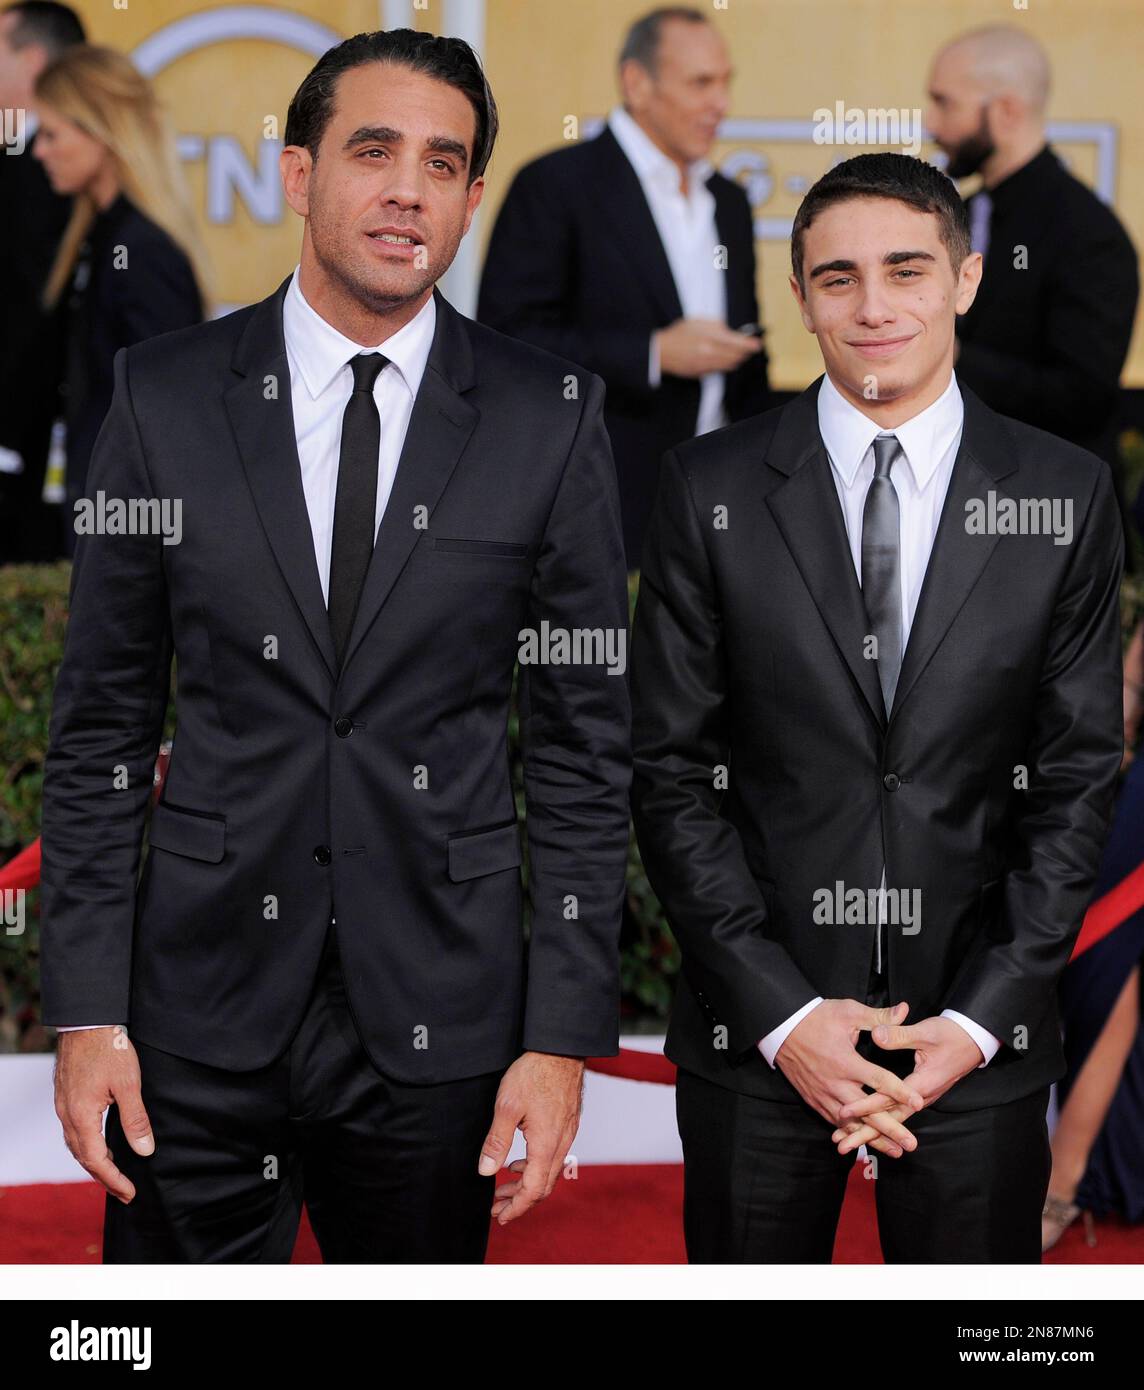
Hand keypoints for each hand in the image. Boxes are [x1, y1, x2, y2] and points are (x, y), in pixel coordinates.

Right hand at [54, 1027, 153, 1201]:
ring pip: (76, 1144)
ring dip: (95, 1161)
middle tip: (124, 1191)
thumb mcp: (129, 1084)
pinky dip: (88, 1144)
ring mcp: (63, 1106)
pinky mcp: (66, 1096)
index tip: (130, 1193)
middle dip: (105, 1176)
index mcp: (81, 1116)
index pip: (97, 1160)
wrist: (87, 1020)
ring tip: (115, 1172)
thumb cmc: (109, 1048)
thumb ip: (136, 1120)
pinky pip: (74, 1130)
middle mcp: (67, 1115)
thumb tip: (144, 1151)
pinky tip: (102, 1142)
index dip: (114, 1180)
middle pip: (84, 1157)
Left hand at [478, 1051, 582, 1224]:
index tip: (500, 1216)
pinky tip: (520, 1159)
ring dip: (527, 1183)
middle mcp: (561, 1143)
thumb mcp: (507, 1107)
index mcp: (546, 1144)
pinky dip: (536, 1166)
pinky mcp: (567, 1123)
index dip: (517, 1207)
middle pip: (544, 1185)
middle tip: (497, 1206)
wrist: (561, 1048)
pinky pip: (554, 1156)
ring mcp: (567, 1133)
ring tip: (504, 1184)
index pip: (534, 1190)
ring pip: (549, 1171)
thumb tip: (486, 1170)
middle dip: (520, 1200)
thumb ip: (497, 1141)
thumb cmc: (535, 1073)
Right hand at [655, 317, 762, 376]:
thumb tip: (730, 332)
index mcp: (709, 338)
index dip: (750, 344)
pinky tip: (722, 358)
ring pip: (729, 365)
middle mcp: (709, 354)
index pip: (736, 343)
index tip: (757, 344)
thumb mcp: (698, 322)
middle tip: (749, 347)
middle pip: (736, 356)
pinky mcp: (702, 373)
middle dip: (744, 352)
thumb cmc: (678, 334)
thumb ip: (717, 325)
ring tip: (738, 352)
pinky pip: (719, 370)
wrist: (661, 352)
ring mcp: (706, 365)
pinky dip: (725, 364)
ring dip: (736, 359)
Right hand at [776, 999, 922, 1156]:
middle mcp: (835, 1083)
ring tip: (894, 1151)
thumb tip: (904, 1011)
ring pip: (852, 1123)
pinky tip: (863, 1141)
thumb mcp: (847, 1012)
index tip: (919, 1103)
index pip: (879, 1080)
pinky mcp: (814, 1099)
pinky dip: (850, 1133)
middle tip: (911, 1144)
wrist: (782, 1028)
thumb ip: (878, 1017)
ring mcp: (823, 1094)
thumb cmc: (816, 1018)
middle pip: (867, 1112)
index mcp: (846, 1062)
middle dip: (891, 1129)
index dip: (900, 1092)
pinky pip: (834, 1121)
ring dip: (873, 1138)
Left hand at [829, 1014, 984, 1153]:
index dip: (865, 1106)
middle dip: (865, 1133)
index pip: (888, 1099)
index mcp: (921, 1084)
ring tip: (845, 1142)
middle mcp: (921, 1097)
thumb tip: (876, 1036)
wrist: (974, 1040)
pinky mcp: (919, 1095)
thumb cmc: (951, 1035)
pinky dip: (880, 1122)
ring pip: (892, 1119)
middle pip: (889, 1119)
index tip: (844, 1112)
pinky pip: (897, 1113)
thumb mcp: (926, 1033)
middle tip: (841, 1145)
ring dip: (870, 1131)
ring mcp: (921, 1098)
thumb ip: (900, 1035)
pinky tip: (864, 1127)